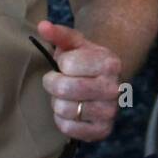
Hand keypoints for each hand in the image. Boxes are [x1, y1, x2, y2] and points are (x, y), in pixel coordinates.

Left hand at [37, 19, 121, 141]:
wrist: (104, 81)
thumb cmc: (84, 60)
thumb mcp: (74, 44)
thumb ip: (59, 34)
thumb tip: (42, 26)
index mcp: (110, 63)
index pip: (68, 65)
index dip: (60, 64)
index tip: (66, 64)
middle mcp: (114, 88)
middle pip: (65, 89)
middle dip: (53, 83)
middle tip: (58, 81)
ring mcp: (110, 112)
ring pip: (64, 110)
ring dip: (58, 102)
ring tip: (66, 96)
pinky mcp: (102, 131)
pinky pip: (68, 128)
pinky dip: (62, 120)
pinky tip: (70, 111)